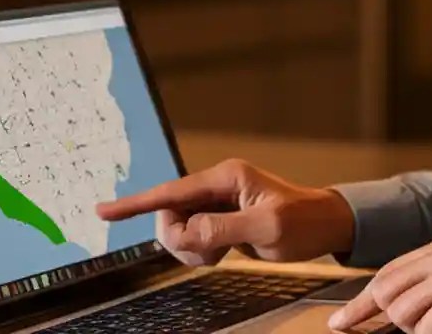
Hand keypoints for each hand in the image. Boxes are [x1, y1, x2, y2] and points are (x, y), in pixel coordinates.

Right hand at [95, 159, 354, 265]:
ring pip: (180, 228)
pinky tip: (222, 253)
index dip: (135, 204)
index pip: (171, 192)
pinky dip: (199, 251)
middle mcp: (218, 185)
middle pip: (170, 213)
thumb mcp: (266, 229)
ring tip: (222, 254)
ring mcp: (218, 201)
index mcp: (227, 178)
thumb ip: (221, 229)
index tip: (103, 211)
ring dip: (190, 248)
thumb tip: (184, 232)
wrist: (328, 224)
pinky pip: (193, 236)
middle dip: (179, 239)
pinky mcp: (221, 217)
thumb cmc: (305, 222)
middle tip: (210, 254)